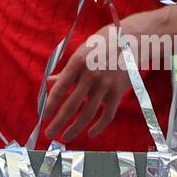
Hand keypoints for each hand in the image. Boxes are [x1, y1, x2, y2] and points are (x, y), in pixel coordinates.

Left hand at [42, 23, 130, 141]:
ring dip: (75, 128)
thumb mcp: (82, 51)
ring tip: (65, 137)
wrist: (133, 39)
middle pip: (72, 104)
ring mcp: (106, 84)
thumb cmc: (102, 44)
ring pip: (88, 113)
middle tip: (49, 133)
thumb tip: (49, 83)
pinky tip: (90, 133)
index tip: (43, 116)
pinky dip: (99, 126)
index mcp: (78, 62)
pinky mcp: (118, 91)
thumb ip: (67, 71)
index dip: (51, 104)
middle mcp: (91, 74)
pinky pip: (107, 114)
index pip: (60, 88)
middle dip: (59, 122)